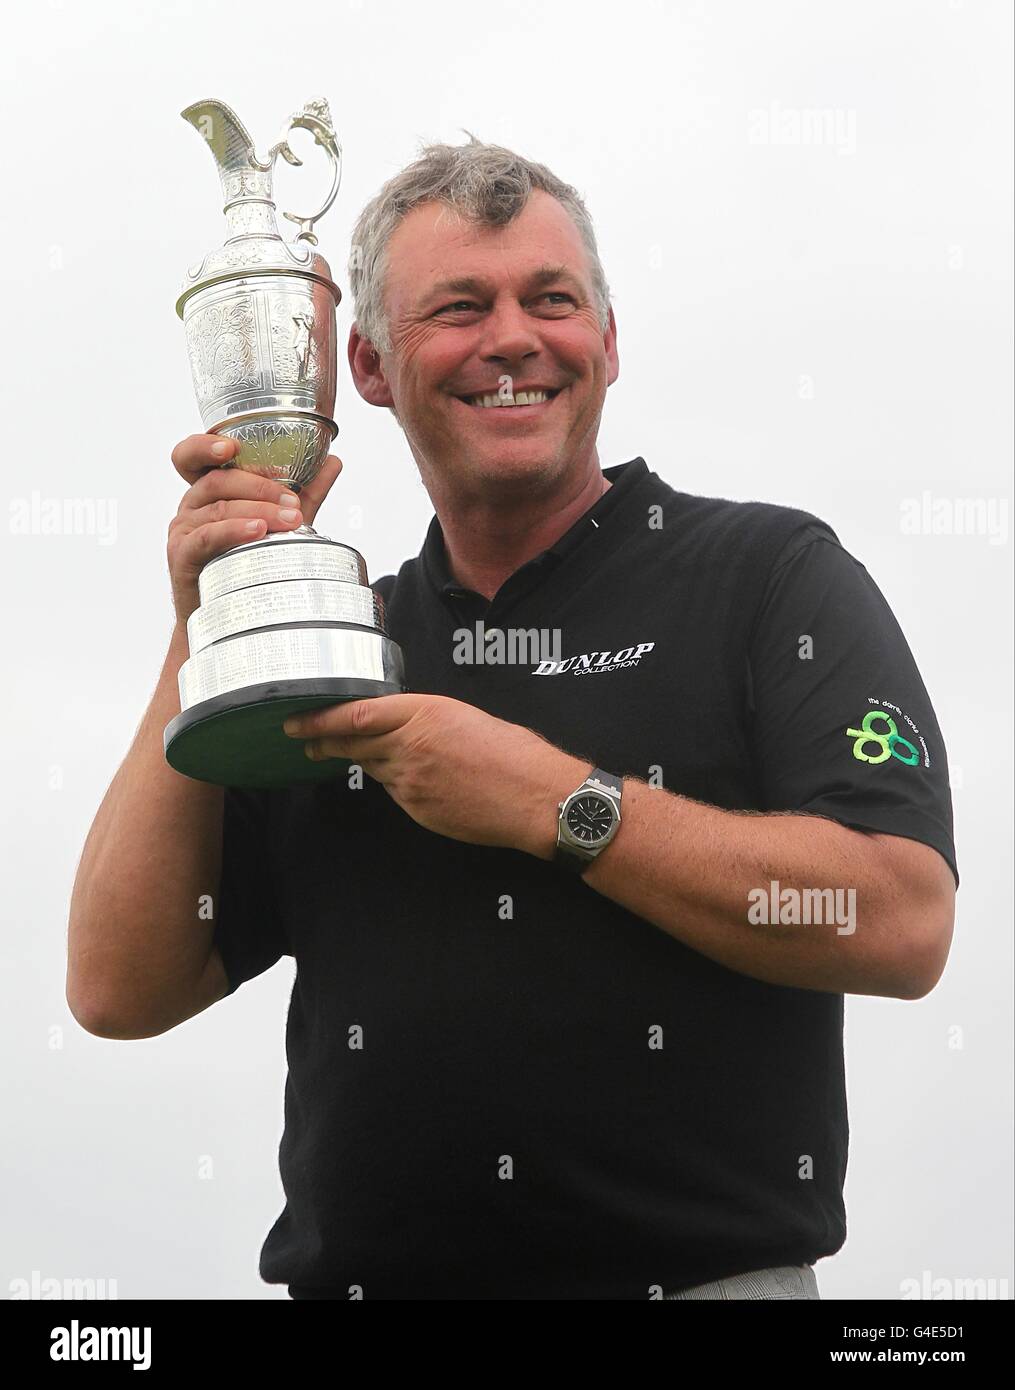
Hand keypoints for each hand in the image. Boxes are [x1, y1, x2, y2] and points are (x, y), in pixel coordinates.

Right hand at [167, 433, 343, 624]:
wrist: (226, 617)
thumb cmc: (245, 564)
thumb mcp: (278, 522)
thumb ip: (304, 493)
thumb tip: (333, 461)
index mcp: (208, 490)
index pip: (192, 456)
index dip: (206, 445)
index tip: (232, 446)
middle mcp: (191, 505)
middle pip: (219, 481)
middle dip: (261, 488)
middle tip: (293, 503)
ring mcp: (183, 529)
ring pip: (219, 508)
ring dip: (258, 511)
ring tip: (289, 521)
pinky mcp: (182, 554)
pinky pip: (208, 536)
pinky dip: (234, 530)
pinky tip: (257, 532)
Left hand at [282, 693, 587, 857]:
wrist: (535, 798)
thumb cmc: (514, 753)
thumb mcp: (466, 718)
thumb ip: (427, 721)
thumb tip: (405, 727)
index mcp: (424, 713)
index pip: (356, 715)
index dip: (320, 719)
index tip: (297, 719)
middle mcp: (410, 746)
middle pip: (352, 743)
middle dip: (323, 741)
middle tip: (304, 738)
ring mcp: (410, 782)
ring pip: (374, 767)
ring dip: (361, 761)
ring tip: (354, 755)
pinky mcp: (417, 809)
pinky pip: (396, 791)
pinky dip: (395, 782)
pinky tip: (411, 779)